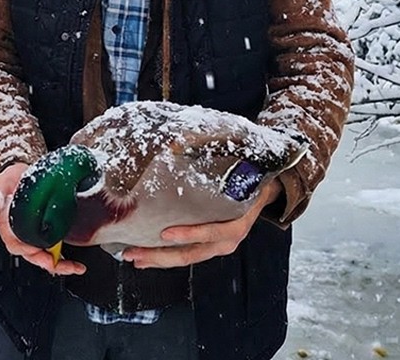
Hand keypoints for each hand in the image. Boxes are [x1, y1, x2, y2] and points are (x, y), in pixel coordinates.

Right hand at [0, 163, 84, 275]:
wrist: (18, 174)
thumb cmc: (7, 181)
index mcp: (8, 229)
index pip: (18, 247)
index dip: (31, 252)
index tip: (43, 253)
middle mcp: (21, 235)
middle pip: (35, 257)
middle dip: (51, 264)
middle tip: (68, 266)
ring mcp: (33, 234)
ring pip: (46, 255)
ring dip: (61, 264)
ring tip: (76, 267)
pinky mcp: (44, 230)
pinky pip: (53, 247)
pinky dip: (64, 255)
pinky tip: (76, 259)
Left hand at [122, 178, 282, 269]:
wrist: (264, 192)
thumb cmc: (247, 181)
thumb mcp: (240, 173)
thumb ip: (215, 163)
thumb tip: (179, 141)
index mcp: (238, 222)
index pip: (214, 232)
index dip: (190, 234)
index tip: (166, 233)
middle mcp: (228, 240)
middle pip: (193, 253)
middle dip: (162, 255)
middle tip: (137, 253)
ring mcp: (218, 246)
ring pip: (186, 258)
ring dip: (158, 259)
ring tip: (135, 257)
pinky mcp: (209, 247)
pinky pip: (186, 255)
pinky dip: (165, 257)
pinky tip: (145, 257)